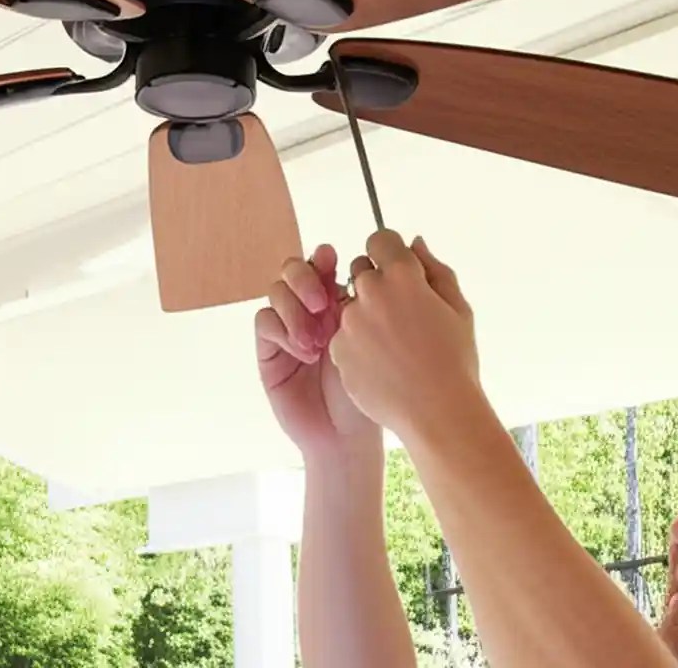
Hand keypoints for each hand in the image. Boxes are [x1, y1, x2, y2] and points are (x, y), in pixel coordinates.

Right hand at [255, 244, 377, 456]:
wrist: (349, 435)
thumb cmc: (374, 391)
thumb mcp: (388, 338)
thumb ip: (392, 295)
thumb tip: (412, 241)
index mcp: (339, 300)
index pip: (323, 263)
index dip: (324, 258)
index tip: (336, 263)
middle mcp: (310, 310)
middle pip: (294, 269)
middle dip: (305, 277)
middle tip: (323, 303)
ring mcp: (288, 329)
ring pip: (276, 291)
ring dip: (295, 308)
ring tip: (317, 341)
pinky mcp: (270, 351)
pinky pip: (265, 322)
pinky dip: (283, 329)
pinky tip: (305, 354)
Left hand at [330, 231, 480, 435]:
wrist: (437, 413)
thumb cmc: (455, 361)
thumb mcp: (459, 309)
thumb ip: (435, 270)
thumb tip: (414, 244)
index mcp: (403, 275)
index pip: (380, 240)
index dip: (391, 255)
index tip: (401, 272)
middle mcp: (370, 292)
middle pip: (361, 272)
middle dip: (376, 285)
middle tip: (401, 315)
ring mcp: (349, 322)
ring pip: (351, 306)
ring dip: (366, 317)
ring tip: (394, 347)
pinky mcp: (337, 349)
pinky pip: (343, 336)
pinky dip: (357, 345)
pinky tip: (382, 365)